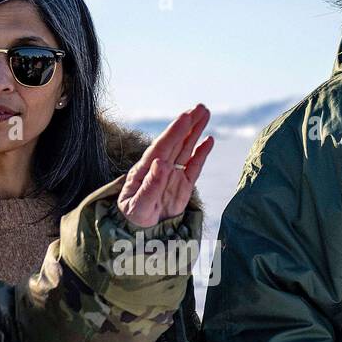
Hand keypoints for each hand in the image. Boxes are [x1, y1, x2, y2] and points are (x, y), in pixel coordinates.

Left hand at [117, 104, 213, 227]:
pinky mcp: (182, 186)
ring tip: (205, 113)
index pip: (162, 146)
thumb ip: (150, 186)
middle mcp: (159, 168)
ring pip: (185, 149)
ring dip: (195, 131)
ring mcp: (172, 176)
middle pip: (175, 142)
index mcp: (145, 169)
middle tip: (200, 107)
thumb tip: (161, 163)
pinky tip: (208, 140)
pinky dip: (201, 153)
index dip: (174, 131)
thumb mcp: (137, 206)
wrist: (138, 234)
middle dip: (187, 124)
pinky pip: (194, 167)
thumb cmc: (133, 219)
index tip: (185, 117)